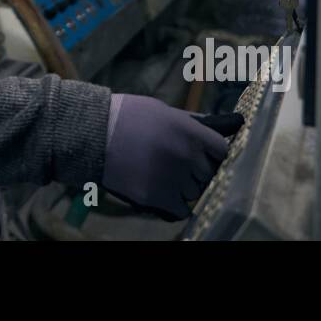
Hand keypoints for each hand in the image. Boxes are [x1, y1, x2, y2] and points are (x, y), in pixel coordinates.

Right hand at [101, 94, 242, 220]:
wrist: (92, 132)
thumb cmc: (127, 115)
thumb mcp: (162, 110)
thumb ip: (191, 122)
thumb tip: (228, 124)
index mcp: (189, 131)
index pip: (221, 150)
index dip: (213, 152)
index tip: (204, 154)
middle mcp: (186, 155)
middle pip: (208, 173)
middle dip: (196, 170)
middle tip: (177, 164)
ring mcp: (172, 178)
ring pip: (194, 192)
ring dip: (184, 187)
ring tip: (164, 176)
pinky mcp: (155, 196)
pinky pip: (180, 210)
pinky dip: (174, 205)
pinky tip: (164, 194)